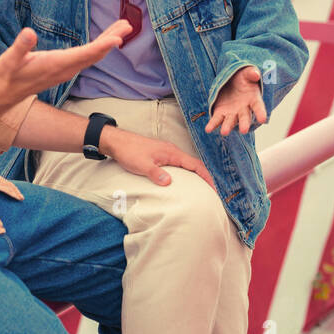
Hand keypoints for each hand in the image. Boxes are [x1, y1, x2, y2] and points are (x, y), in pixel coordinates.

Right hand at [0, 19, 131, 107]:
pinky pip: (87, 57)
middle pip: (95, 53)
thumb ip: (20, 46)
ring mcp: (66, 70)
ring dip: (108, 42)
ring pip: (93, 55)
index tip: (118, 38)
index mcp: (56, 64)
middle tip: (128, 25)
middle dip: (112, 39)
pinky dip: (99, 47)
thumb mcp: (10, 59)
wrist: (5, 93)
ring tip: (122, 28)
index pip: (85, 54)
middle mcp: (65, 68)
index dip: (102, 46)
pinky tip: (105, 40)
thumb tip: (29, 33)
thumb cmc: (7, 75)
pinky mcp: (64, 69)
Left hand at [99, 127, 214, 188]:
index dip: (207, 177)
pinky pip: (179, 165)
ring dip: (195, 176)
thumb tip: (168, 182)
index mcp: (172, 153)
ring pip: (186, 165)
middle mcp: (172, 151)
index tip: (214, 189)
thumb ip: (155, 173)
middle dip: (205, 177)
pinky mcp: (161, 156)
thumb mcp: (142, 165)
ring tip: (201, 189)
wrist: (118, 141)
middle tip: (212, 192)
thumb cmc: (129, 151)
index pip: (195, 165)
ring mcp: (167, 153)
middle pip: (194, 165)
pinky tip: (183, 182)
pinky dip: (186, 173)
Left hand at [205, 65, 267, 135]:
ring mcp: (232, 113)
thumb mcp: (247, 73)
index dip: (260, 113)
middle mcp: (244, 109)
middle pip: (245, 118)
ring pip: (230, 121)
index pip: (258, 107)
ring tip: (224, 132)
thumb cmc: (242, 78)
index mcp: (253, 99)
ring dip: (227, 127)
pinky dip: (212, 124)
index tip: (263, 119)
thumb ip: (251, 73)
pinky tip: (208, 129)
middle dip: (244, 124)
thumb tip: (255, 74)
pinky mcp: (220, 113)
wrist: (230, 81)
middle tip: (244, 130)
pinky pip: (217, 120)